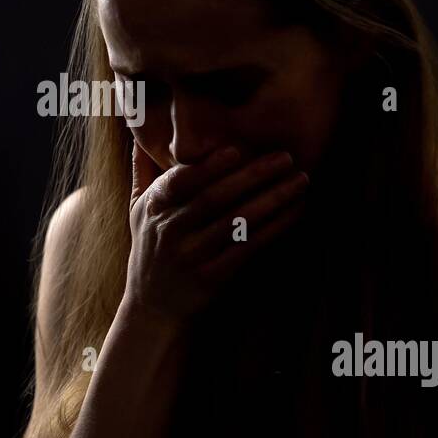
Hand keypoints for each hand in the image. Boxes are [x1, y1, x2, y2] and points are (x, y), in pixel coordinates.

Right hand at [123, 142, 309, 322]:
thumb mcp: (137, 210)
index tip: (237, 150)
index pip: (180, 182)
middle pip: (214, 198)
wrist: (152, 307)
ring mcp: (192, 256)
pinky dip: (275, 227)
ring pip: (236, 222)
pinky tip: (295, 210)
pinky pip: (249, 247)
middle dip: (253, 176)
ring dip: (272, 199)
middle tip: (286, 158)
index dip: (208, 167)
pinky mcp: (212, 277)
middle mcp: (171, 230)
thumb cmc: (150, 248)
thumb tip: (141, 130)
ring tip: (300, 181)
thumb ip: (143, 170)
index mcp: (154, 208)